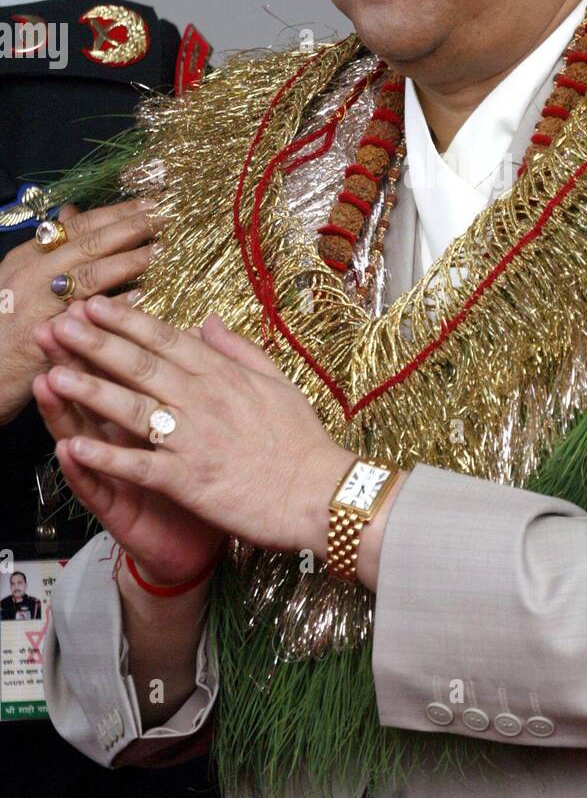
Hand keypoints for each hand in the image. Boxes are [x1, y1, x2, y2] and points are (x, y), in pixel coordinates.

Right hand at [0, 198, 160, 425]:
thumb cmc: (2, 322)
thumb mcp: (18, 277)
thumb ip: (48, 248)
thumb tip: (71, 213)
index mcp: (27, 257)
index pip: (78, 227)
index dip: (116, 213)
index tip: (150, 202)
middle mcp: (32, 276)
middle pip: (88, 244)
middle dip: (130, 227)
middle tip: (166, 216)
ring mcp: (37, 307)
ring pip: (88, 276)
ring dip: (127, 261)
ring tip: (160, 251)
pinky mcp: (44, 341)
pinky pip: (86, 320)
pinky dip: (114, 307)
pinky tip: (142, 296)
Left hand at [41, 295, 344, 554]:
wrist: (320, 493)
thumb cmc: (302, 441)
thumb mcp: (278, 381)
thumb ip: (239, 349)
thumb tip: (208, 320)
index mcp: (224, 376)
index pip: (167, 340)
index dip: (127, 321)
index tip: (95, 304)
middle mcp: (204, 401)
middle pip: (141, 366)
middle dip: (96, 343)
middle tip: (59, 325)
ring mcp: (194, 440)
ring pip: (133, 409)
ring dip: (91, 391)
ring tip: (55, 374)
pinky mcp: (189, 480)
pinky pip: (140, 466)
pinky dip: (107, 456)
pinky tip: (75, 446)